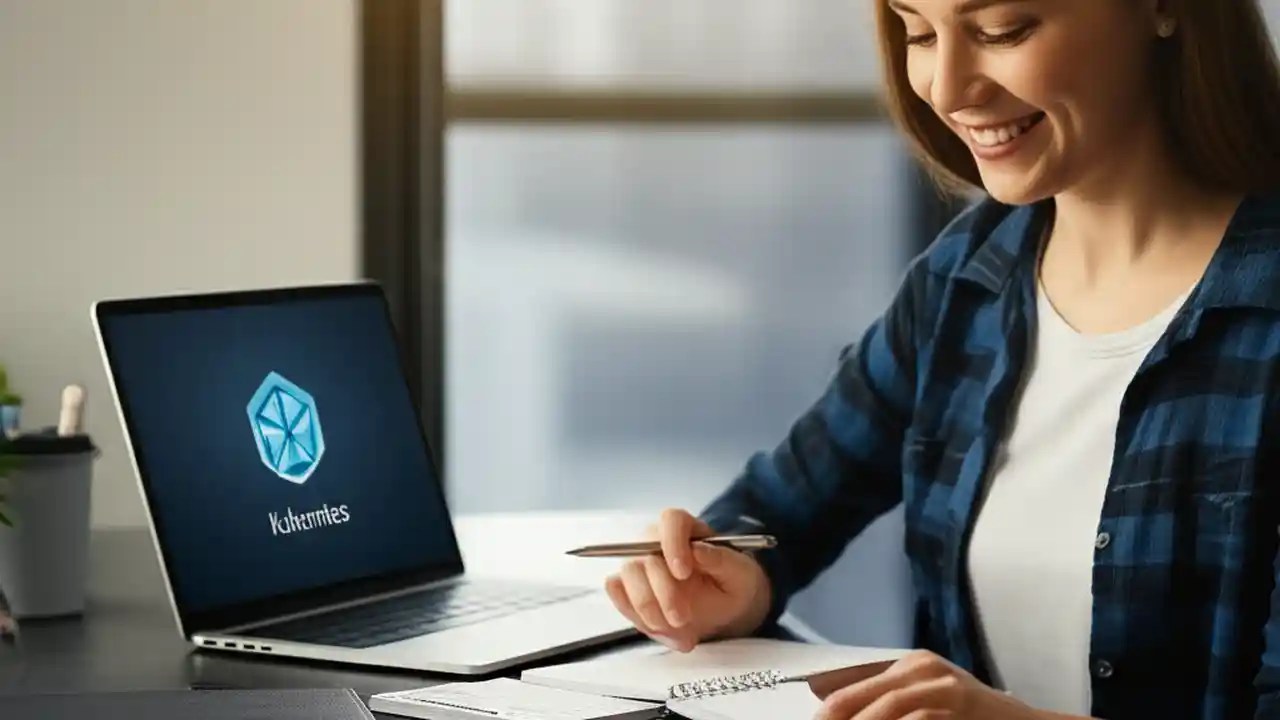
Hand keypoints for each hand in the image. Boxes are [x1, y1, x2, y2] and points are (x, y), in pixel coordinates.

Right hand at [603, 508, 771, 652]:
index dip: (672, 543)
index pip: (671, 520)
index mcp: (688, 529)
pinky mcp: (628, 588)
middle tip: (682, 618)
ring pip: (627, 577)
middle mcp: (657, 541)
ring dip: (648, 609)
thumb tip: (698, 549)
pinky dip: (639, 619)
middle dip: (662, 592)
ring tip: (676, 631)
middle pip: (644, 554)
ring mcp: (639, 564)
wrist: (725, 609)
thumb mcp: (742, 574)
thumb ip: (723, 560)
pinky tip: (663, 631)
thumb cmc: (733, 584)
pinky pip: (619, 597)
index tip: (683, 572)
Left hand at [816, 651, 1048, 719]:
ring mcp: (944, 685)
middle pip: (868, 695)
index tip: (816, 718)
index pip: (858, 684)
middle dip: (840, 715)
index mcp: (911, 665)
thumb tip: (833, 707)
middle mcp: (924, 669)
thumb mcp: (927, 699)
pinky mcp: (960, 702)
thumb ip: (888, 699)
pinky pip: (919, 717)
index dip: (832, 706)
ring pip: (891, 706)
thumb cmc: (970, 716)